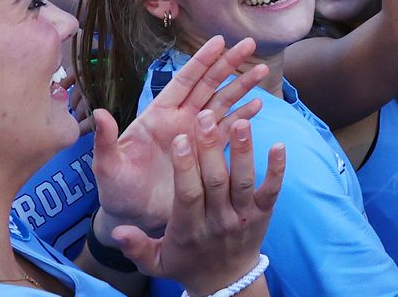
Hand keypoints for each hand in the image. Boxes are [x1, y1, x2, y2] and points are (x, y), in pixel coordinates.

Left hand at [92, 36, 270, 233]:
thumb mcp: (108, 165)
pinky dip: (243, 118)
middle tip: (250, 44)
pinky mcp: (208, 155)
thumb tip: (99, 113)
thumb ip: (106, 140)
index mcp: (157, 116)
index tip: (220, 41)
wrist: (134, 217)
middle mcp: (179, 120)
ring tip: (263, 70)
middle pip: (209, 86)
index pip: (183, 82)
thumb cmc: (116, 190)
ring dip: (242, 87)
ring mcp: (196, 136)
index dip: (201, 61)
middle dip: (228, 64)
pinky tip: (258, 105)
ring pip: (223, 104)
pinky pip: (228, 131)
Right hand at [108, 116, 284, 296]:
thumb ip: (136, 247)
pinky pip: (272, 190)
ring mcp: (243, 216)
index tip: (179, 140)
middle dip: (210, 149)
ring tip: (241, 123)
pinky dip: (277, 169)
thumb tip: (118, 232)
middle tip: (206, 117)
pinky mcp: (263, 212)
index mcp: (189, 229)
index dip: (184, 167)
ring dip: (243, 152)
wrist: (226, 282)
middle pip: (216, 182)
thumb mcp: (156, 262)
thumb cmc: (186, 263)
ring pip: (243, 181)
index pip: (187, 194)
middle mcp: (218, 220)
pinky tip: (279, 145)